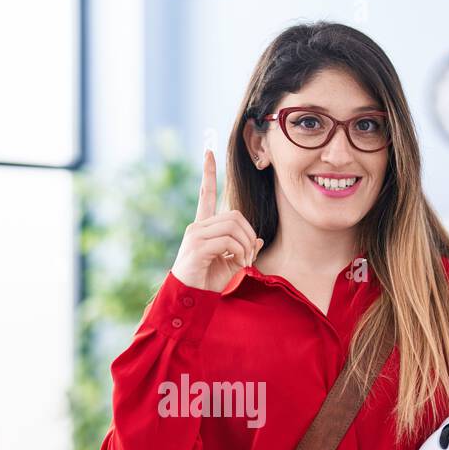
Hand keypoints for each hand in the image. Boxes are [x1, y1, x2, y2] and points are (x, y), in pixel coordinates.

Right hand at [170, 149, 263, 293]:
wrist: (189, 297)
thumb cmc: (207, 281)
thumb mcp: (231, 264)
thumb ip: (244, 249)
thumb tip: (259, 239)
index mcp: (203, 227)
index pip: (206, 194)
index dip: (208, 173)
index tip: (208, 152)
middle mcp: (197, 226)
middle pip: (234, 214)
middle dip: (249, 234)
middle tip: (250, 256)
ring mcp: (196, 235)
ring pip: (233, 226)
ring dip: (246, 245)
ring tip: (244, 262)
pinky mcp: (198, 246)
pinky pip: (228, 240)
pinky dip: (239, 252)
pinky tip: (237, 264)